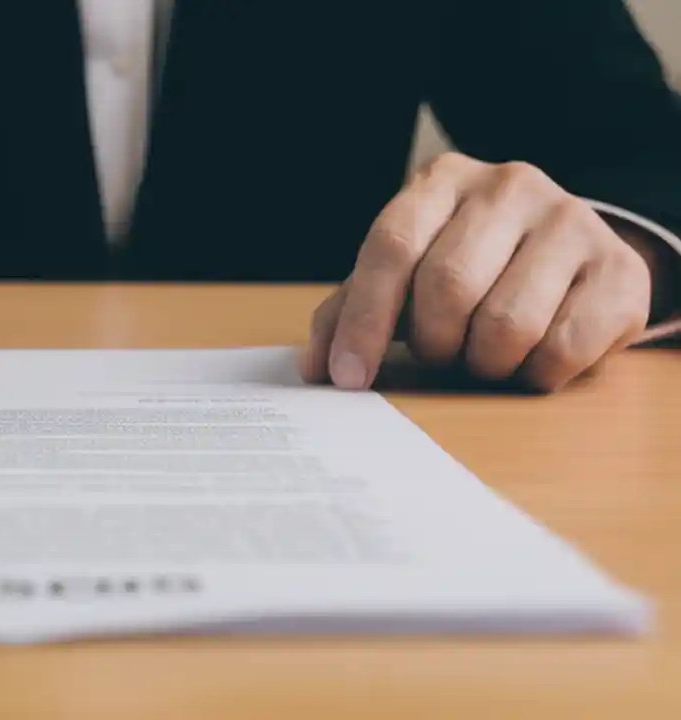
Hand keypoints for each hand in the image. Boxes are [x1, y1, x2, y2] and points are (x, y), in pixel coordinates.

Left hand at [301, 152, 651, 391]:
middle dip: (435, 342)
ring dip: (485, 363)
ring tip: (485, 354)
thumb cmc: (467, 269)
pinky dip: (536, 373)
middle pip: (449, 286)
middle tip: (441, 353)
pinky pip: (564, 348)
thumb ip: (351, 311)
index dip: (364, 319)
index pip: (391, 248)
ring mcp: (571, 220)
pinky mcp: (620, 268)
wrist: (564, 254)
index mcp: (441, 182)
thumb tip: (315, 367)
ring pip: (507, 324)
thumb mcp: (402, 278)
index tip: (348, 375)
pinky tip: (532, 357)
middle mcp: (508, 186)